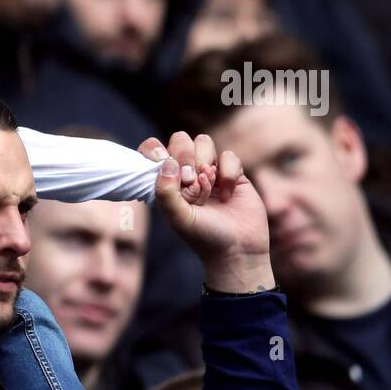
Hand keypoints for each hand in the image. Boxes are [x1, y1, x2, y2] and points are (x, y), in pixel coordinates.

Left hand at [150, 132, 274, 292]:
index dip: (156, 151)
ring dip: (205, 163)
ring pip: (203, 142)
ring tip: (209, 190)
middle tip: (192, 184)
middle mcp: (186, 172)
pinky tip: (227, 195)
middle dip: (186, 157)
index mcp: (166, 181)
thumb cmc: (203, 237)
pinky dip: (227, 173)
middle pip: (180, 139)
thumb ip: (166, 192)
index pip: (152, 149)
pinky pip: (228, 155)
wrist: (238, 250)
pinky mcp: (233, 173)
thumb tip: (168, 162)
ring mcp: (210, 170)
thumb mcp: (178, 218)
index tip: (164, 164)